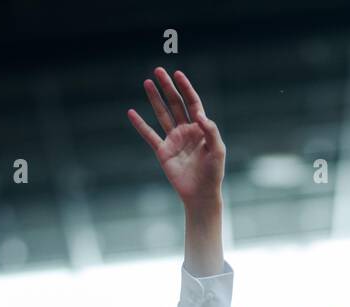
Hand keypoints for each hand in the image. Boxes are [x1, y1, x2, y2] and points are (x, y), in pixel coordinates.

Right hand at [127, 68, 224, 207]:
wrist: (201, 194)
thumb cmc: (213, 173)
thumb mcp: (217, 150)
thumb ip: (211, 131)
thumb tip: (200, 115)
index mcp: (201, 128)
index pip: (192, 103)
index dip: (186, 88)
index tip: (178, 74)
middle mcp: (186, 130)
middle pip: (175, 104)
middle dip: (167, 87)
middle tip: (158, 71)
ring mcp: (174, 140)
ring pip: (162, 114)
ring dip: (154, 99)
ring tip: (147, 82)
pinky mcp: (163, 151)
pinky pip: (150, 135)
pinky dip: (140, 124)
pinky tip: (132, 112)